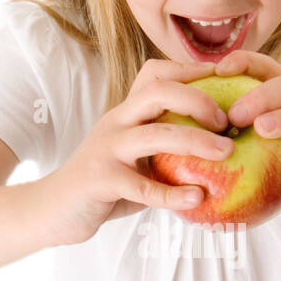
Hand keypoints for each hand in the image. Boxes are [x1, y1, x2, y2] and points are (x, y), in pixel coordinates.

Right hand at [49, 57, 235, 243]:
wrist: (53, 209)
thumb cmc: (104, 185)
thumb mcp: (134, 159)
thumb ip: (165, 150)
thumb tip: (219, 150)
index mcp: (125, 113)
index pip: (155, 74)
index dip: (189, 70)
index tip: (222, 76)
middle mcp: (116, 123)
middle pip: (159, 93)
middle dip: (198, 100)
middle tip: (227, 121)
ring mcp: (107, 149)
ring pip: (156, 135)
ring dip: (196, 141)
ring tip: (226, 152)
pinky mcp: (101, 180)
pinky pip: (143, 187)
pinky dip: (173, 194)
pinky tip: (197, 198)